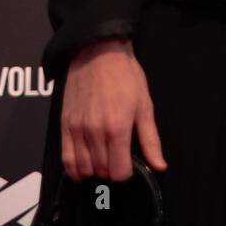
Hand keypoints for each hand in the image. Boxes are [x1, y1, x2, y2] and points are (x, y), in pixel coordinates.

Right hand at [60, 38, 167, 182]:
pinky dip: (74, 169)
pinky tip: (84, 167)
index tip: (130, 164)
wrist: (98, 53)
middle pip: (102, 171)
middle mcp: (95, 132)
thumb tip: (160, 166)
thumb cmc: (125, 76)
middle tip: (118, 157)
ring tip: (103, 158)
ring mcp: (78, 130)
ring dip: (95, 169)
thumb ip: (151, 140)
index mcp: (118, 128)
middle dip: (112, 169)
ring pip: (84, 169)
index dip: (126, 173)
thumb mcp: (145, 106)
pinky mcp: (65, 126)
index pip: (119, 173)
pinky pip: (66, 159)